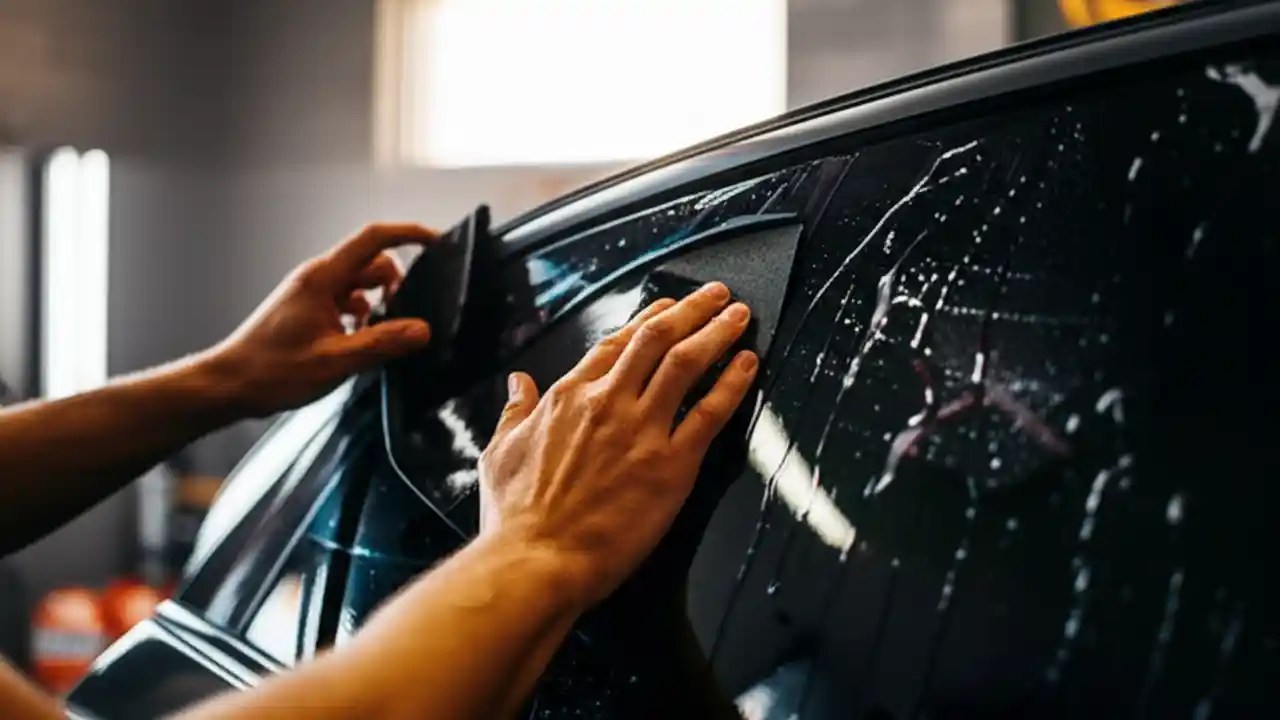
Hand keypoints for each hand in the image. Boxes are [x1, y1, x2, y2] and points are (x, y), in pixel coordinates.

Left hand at [208, 223, 435, 416]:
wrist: (229, 384)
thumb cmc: (272, 371)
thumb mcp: (335, 360)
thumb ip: (382, 342)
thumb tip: (422, 329)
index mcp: (323, 278)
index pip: (374, 238)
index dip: (409, 233)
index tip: (438, 242)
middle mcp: (319, 278)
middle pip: (373, 263)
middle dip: (397, 284)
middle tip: (404, 319)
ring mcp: (313, 293)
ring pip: (362, 284)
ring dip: (380, 304)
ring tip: (381, 337)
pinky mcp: (310, 311)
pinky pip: (349, 302)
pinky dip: (364, 317)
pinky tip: (361, 344)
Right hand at [478, 281, 758, 609]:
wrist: (535, 561)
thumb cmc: (515, 517)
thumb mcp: (499, 451)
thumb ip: (514, 410)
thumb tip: (516, 383)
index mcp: (568, 396)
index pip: (615, 342)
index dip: (648, 319)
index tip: (668, 308)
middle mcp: (607, 403)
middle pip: (657, 338)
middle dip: (692, 309)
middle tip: (717, 295)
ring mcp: (641, 431)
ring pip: (687, 362)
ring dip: (717, 332)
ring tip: (740, 315)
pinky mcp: (671, 466)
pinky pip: (710, 413)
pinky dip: (733, 383)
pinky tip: (748, 364)